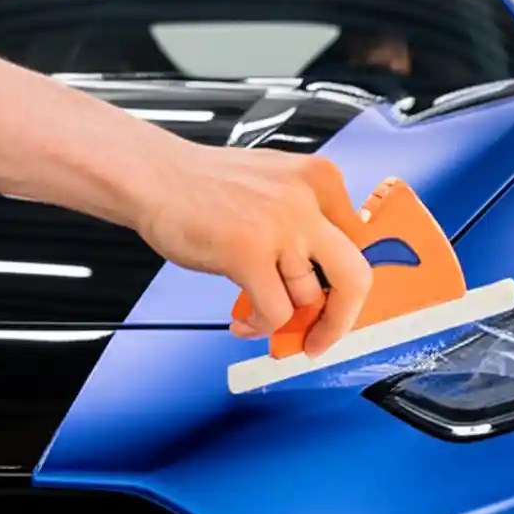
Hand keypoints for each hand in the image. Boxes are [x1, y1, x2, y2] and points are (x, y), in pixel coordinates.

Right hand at [129, 141, 371, 356]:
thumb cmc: (207, 186)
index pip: (358, 244)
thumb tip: (329, 276)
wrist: (154, 176)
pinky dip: (261, 326)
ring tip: (255, 315)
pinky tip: (244, 321)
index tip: (336, 303)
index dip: (346, 282)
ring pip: (306, 299)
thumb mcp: (277, 184)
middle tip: (324, 336)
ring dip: (282, 318)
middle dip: (342, 318)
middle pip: (355, 276)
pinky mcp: (249, 252)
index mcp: (320, 178)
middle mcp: (307, 200)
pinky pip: (275, 311)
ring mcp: (280, 226)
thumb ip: (308, 219)